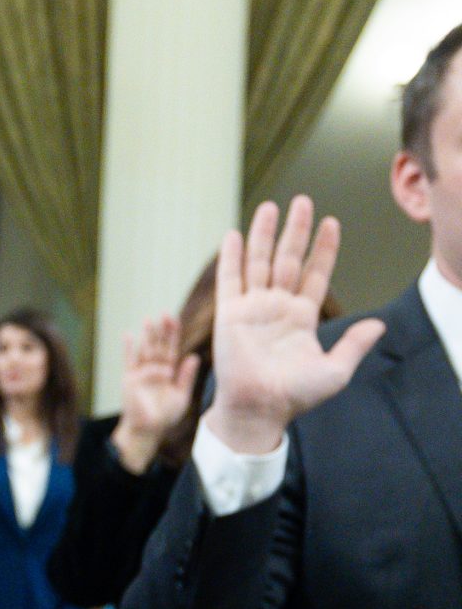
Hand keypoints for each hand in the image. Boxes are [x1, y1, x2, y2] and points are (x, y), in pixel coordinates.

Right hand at [113, 313, 199, 470]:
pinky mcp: (130, 380)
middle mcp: (154, 369)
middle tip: (165, 314)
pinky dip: (129, 349)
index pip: (171, 348)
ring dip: (147, 335)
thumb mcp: (181, 396)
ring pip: (145, 350)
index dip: (173, 334)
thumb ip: (186, 377)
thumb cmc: (165, 416)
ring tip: (149, 320)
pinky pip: (129, 362)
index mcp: (167, 371)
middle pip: (159, 346)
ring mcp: (141, 373)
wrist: (148, 430)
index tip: (174, 320)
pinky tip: (129, 336)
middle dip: (162, 331)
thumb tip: (193, 357)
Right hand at [204, 196, 385, 454]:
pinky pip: (230, 280)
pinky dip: (230, 257)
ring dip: (265, 234)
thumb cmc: (296, 396)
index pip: (315, 274)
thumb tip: (379, 324)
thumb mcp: (336, 371)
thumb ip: (354, 344)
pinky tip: (233, 235)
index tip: (331, 223)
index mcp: (301, 317)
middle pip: (288, 259)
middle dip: (296, 230)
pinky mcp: (230, 314)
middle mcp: (276, 307)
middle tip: (302, 201)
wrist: (260, 408)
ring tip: (271, 207)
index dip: (324, 249)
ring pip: (260, 262)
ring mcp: (252, 308)